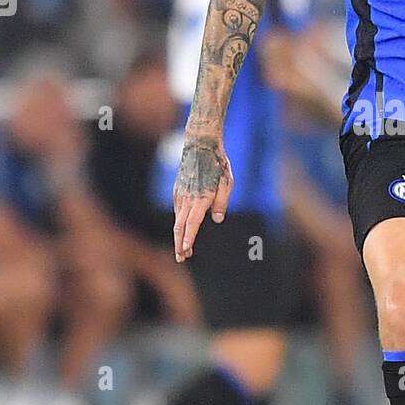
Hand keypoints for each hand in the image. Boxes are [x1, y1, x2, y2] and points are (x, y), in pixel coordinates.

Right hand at [173, 134, 232, 260]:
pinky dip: (179, 223)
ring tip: (184, 249)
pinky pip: (178, 210)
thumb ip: (221, 202)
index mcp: (201, 198)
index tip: (186, 250)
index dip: (188, 238)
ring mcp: (180, 194)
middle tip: (181, 258)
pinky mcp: (178, 190)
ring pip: (177, 219)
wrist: (199, 145)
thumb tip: (217, 219)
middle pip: (180, 226)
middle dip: (180, 244)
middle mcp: (188, 198)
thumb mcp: (227, 182)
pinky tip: (183, 229)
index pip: (192, 223)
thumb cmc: (217, 164)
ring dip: (179, 235)